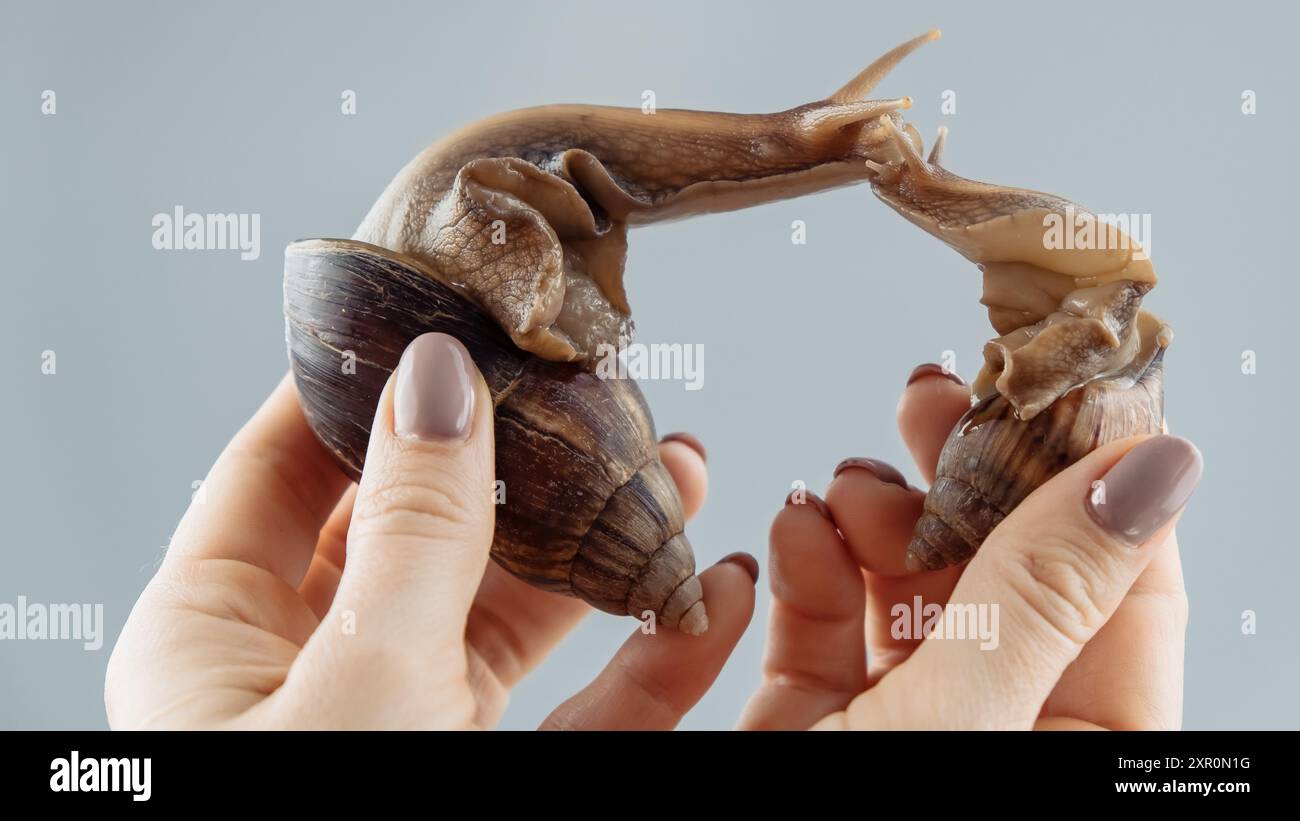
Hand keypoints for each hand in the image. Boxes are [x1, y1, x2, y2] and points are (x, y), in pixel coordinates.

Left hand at [107, 332, 755, 728]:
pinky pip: (570, 699)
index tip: (436, 311)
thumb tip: (433, 377)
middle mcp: (306, 673)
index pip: (282, 464)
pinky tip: (704, 591)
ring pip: (504, 606)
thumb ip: (411, 530)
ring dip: (593, 538)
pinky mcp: (479, 769)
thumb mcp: (358, 680)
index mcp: (217, 634)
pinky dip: (642, 649)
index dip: (358, 381)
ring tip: (674, 462)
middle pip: (415, 525)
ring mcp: (400, 722)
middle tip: (584, 383)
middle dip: (511, 454)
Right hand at [738, 364, 1200, 729]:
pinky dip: (807, 567)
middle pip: (1007, 578)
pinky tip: (797, 527)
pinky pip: (820, 630)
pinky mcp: (808, 724)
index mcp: (1070, 748)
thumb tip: (1150, 468)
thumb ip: (1040, 592)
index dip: (1102, 482)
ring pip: (910, 594)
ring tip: (850, 482)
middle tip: (938, 397)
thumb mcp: (962, 720)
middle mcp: (996, 730)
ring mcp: (901, 727)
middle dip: (966, 479)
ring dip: (875, 518)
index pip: (1125, 596)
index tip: (1067, 381)